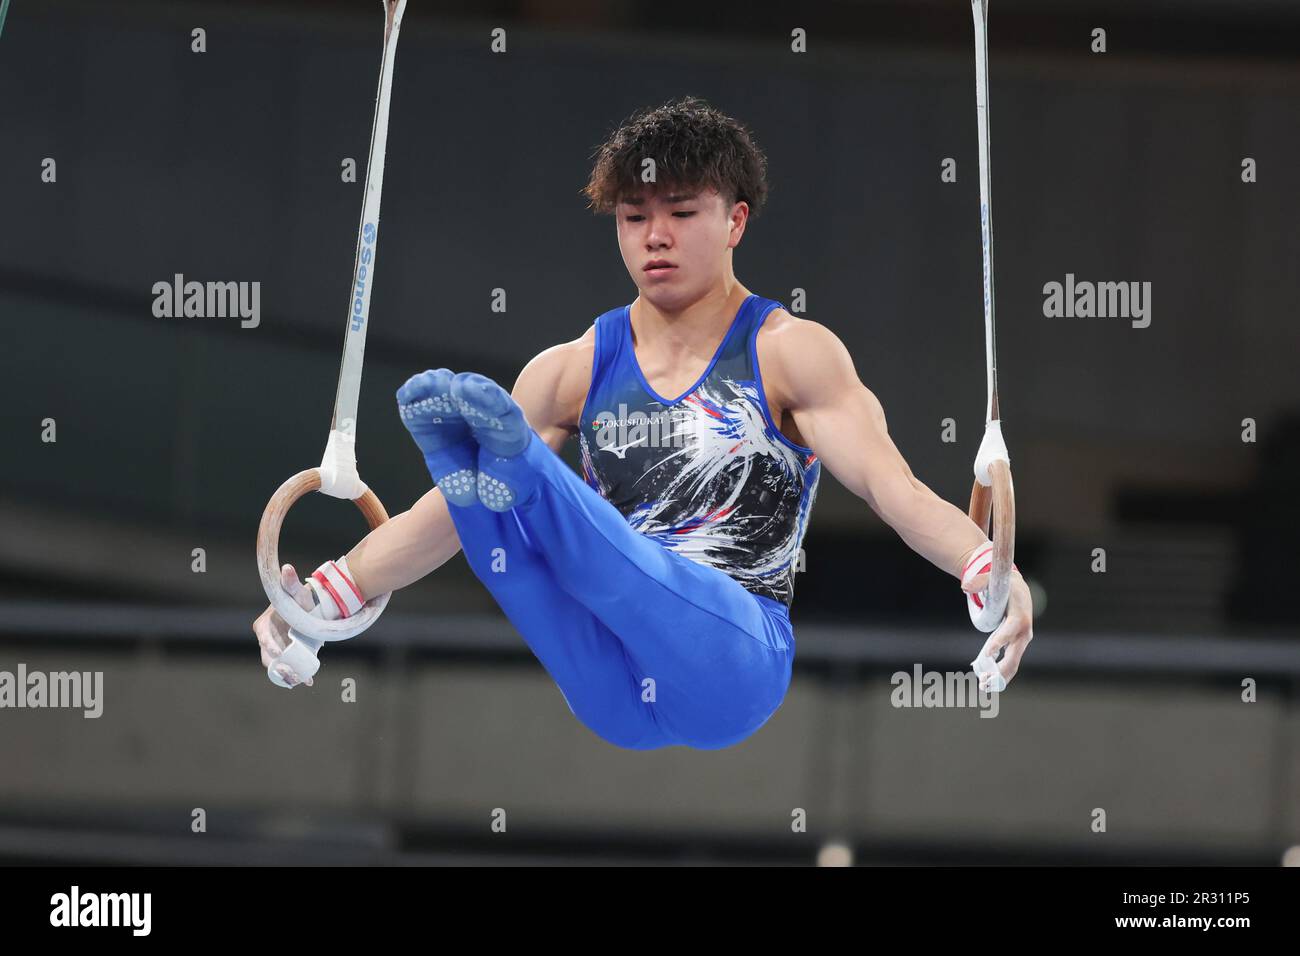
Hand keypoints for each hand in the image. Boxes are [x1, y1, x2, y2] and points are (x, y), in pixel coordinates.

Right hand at [251, 564, 316, 687]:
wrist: (312, 610)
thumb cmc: (301, 600)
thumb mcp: (297, 593)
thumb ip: (291, 582)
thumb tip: (287, 568)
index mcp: (264, 624)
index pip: (263, 636)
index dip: (269, 645)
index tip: (280, 652)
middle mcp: (267, 639)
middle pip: (268, 656)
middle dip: (278, 667)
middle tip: (292, 672)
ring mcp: (277, 649)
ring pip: (277, 666)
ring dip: (287, 675)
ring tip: (300, 679)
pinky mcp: (287, 655)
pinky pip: (288, 667)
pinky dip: (296, 675)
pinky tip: (307, 680)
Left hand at [961, 568, 1033, 688]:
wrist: (1019, 590)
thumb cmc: (1004, 585)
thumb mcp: (994, 579)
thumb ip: (979, 582)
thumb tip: (965, 587)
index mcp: (1019, 617)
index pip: (1009, 632)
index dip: (999, 643)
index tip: (987, 655)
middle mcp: (1024, 633)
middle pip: (1014, 656)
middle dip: (999, 670)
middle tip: (983, 681)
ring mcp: (1022, 641)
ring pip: (1013, 664)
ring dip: (999, 678)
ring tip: (983, 687)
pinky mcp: (1017, 646)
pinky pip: (1010, 663)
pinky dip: (1000, 674)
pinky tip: (988, 683)